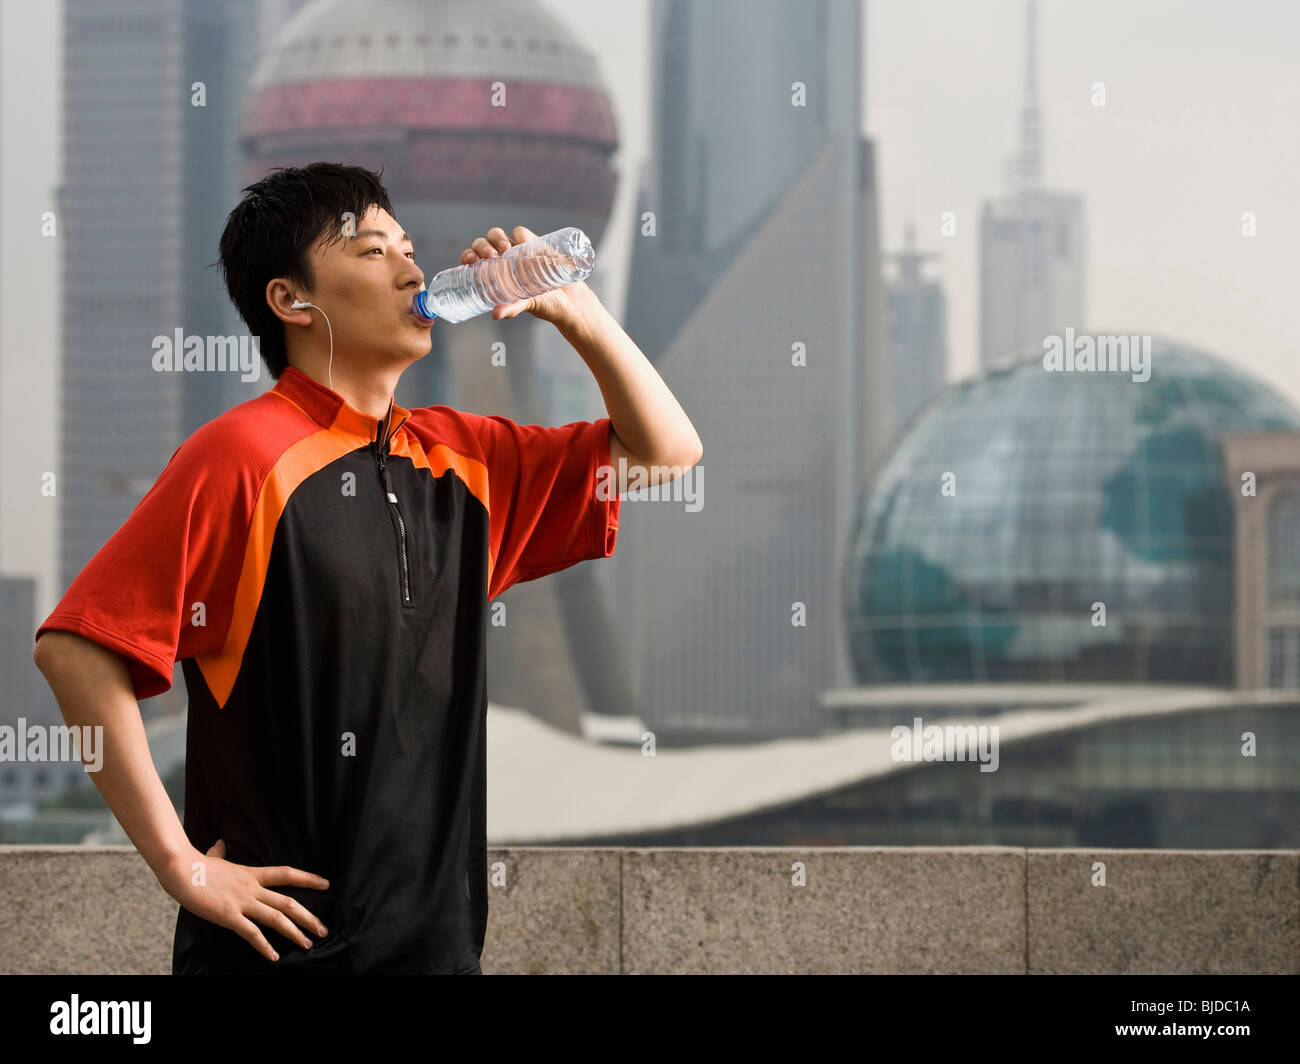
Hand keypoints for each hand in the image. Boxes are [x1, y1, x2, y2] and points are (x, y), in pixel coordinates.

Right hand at [159, 838, 330, 961]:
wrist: (181, 870)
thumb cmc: (196, 865)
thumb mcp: (214, 857)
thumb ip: (220, 852)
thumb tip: (218, 844)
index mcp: (252, 874)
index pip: (287, 874)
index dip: (308, 879)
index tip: (326, 884)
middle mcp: (252, 888)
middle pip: (288, 902)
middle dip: (308, 918)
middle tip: (323, 930)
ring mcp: (242, 902)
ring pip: (276, 918)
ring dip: (294, 932)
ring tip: (308, 944)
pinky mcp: (229, 916)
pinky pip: (252, 934)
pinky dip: (264, 946)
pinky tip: (274, 957)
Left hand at [461, 225, 592, 327]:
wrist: (569, 297)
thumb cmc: (542, 303)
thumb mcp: (525, 305)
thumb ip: (511, 308)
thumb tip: (495, 315)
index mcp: (492, 272)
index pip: (473, 258)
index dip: (469, 256)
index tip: (472, 261)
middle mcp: (501, 258)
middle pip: (483, 244)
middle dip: (482, 246)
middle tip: (491, 255)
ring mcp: (515, 249)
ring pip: (497, 235)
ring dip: (496, 238)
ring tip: (505, 249)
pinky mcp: (531, 242)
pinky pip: (520, 233)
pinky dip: (519, 235)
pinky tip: (521, 243)